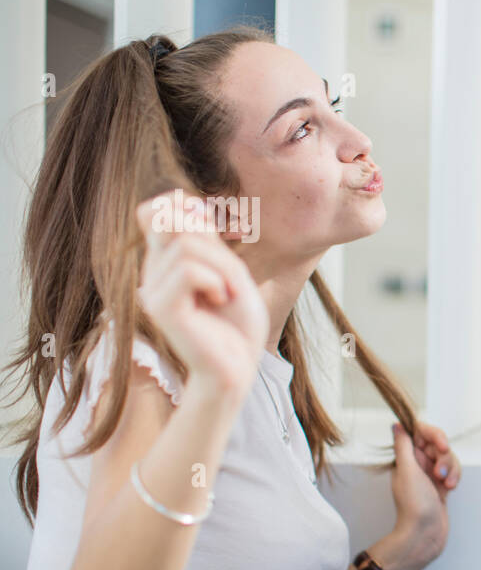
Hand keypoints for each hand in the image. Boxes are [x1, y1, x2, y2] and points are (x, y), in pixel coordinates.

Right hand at [135, 192, 267, 396]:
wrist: (238, 368)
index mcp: (166, 261)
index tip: (211, 236)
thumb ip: (205, 239)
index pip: (155, 210)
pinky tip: (219, 302)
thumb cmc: (238, 325)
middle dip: (213, 242)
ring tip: (226, 295)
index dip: (182, 208)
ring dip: (221, 267)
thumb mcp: (230, 271)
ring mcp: (153, 290)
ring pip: (187, 245)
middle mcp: (153, 273)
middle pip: (173, 220)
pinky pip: (187, 270)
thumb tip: (181, 201)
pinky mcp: (160, 308)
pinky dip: (215, 281)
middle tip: (228, 277)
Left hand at [386, 423, 450, 569]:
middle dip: (444, 456)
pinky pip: (453, 470)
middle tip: (440, 472)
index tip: (441, 445)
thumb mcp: (407, 471)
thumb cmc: (414, 506)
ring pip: (448, 457)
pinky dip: (455, 477)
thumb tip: (397, 425)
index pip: (420, 432)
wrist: (424, 534)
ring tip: (446, 483)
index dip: (434, 435)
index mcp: (405, 457)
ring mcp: (430, 474)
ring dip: (451, 468)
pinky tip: (451, 488)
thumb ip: (404, 446)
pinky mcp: (442, 484)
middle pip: (438, 444)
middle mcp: (417, 463)